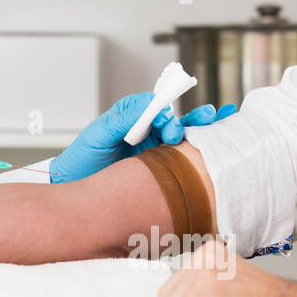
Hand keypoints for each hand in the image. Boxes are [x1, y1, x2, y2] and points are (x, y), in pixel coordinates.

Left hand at [48, 92, 234, 182]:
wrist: (76, 190)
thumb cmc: (83, 160)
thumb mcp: (100, 135)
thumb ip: (123, 120)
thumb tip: (149, 106)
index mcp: (131, 117)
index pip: (154, 106)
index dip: (162, 111)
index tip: (163, 122)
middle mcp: (147, 130)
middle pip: (174, 118)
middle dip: (187, 118)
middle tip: (190, 125)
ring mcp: (156, 148)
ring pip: (184, 134)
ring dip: (201, 126)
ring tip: (216, 117)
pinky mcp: (162, 167)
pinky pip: (184, 155)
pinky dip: (201, 145)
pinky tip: (219, 137)